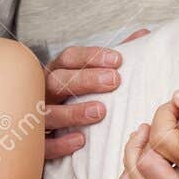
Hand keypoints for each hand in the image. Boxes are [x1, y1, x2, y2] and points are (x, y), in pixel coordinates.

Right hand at [42, 31, 148, 160]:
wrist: (41, 133)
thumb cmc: (74, 100)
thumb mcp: (91, 76)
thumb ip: (113, 58)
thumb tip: (143, 34)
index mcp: (55, 73)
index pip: (68, 58)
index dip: (91, 57)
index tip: (118, 59)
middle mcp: (43, 93)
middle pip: (57, 81)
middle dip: (85, 79)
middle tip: (114, 80)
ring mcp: (35, 118)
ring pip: (48, 113)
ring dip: (73, 111)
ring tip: (100, 111)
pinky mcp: (36, 144)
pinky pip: (44, 145)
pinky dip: (60, 143)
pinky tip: (80, 140)